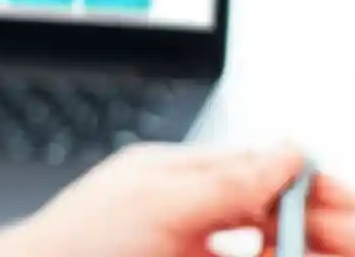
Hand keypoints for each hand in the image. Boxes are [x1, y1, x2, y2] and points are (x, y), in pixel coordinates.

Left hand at [0, 144, 354, 256]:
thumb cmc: (72, 246)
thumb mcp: (158, 204)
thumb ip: (227, 182)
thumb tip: (291, 153)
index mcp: (178, 177)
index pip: (266, 173)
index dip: (315, 192)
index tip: (351, 216)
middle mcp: (184, 211)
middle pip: (271, 214)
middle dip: (319, 228)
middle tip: (351, 240)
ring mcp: (181, 246)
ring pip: (256, 244)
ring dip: (295, 244)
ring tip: (335, 245)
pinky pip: (233, 255)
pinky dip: (262, 253)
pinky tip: (275, 253)